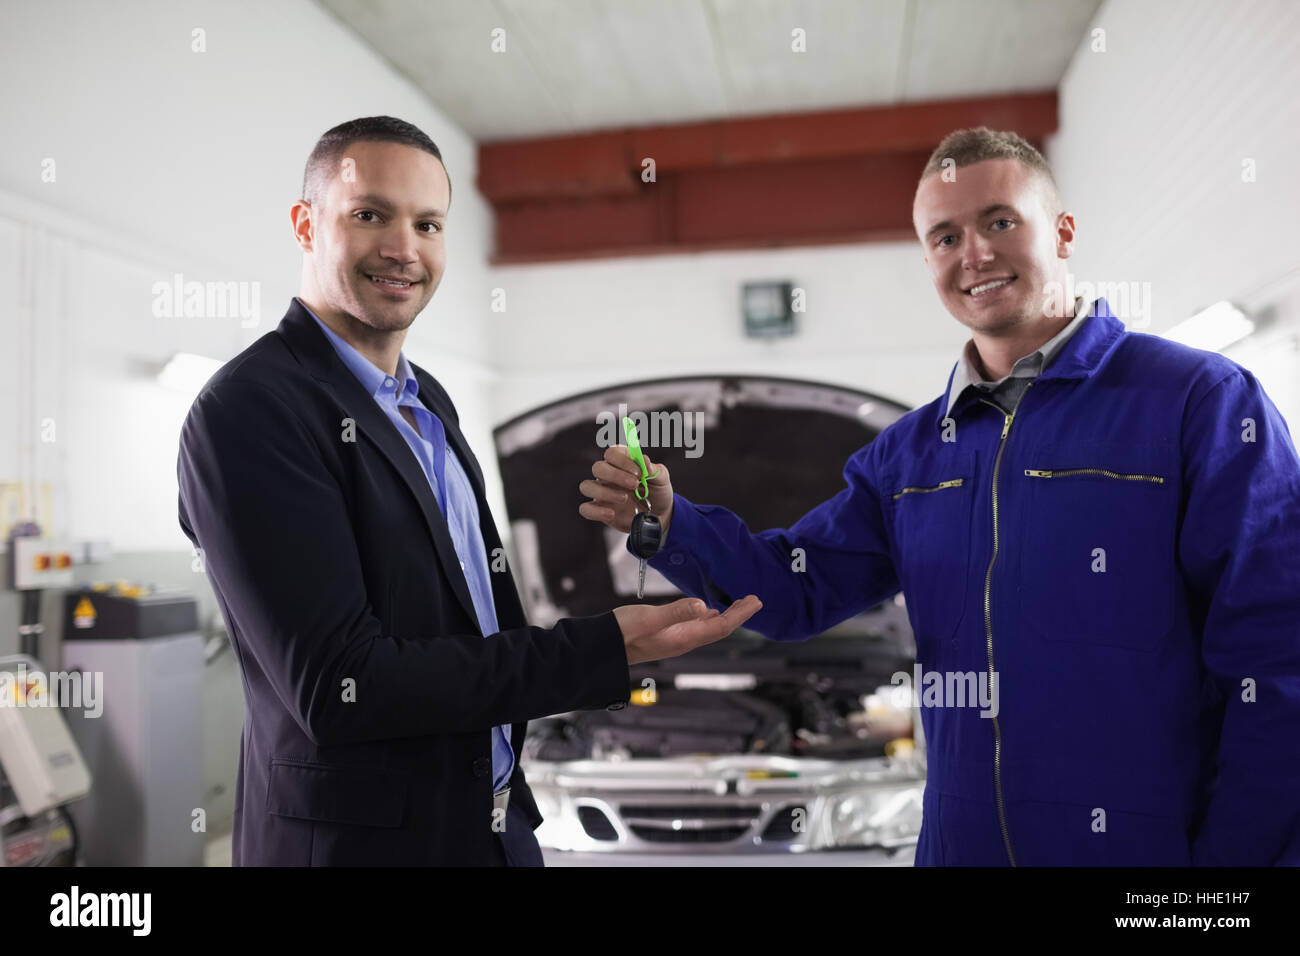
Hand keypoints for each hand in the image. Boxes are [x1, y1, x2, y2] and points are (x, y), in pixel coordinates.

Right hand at [579, 445, 674, 535]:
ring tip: (625, 498)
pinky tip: (612, 513)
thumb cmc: (657, 492)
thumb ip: (654, 470)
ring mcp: (602, 493)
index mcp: (622, 462)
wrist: (660, 516)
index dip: (622, 460)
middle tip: (634, 484)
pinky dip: (596, 511)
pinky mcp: (600, 510)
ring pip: (587, 486)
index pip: (612, 453)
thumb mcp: (661, 480)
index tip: (638, 472)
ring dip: (604, 492)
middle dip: (615, 475)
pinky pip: (586, 509)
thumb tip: (644, 459)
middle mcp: (608, 475)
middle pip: (598, 467)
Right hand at [615, 595, 761, 664]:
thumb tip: (705, 607)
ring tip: (740, 605)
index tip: (756, 602)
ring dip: (727, 616)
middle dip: (739, 615)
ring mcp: (675, 639)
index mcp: (683, 638)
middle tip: (755, 600)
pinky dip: (709, 618)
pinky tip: (710, 613)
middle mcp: (683, 641)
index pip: (721, 627)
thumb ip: (676, 612)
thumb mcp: (649, 618)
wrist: (601, 648)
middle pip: (719, 629)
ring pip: (709, 628)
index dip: (740, 615)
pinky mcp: (667, 635)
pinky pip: (696, 627)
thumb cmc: (621, 632)